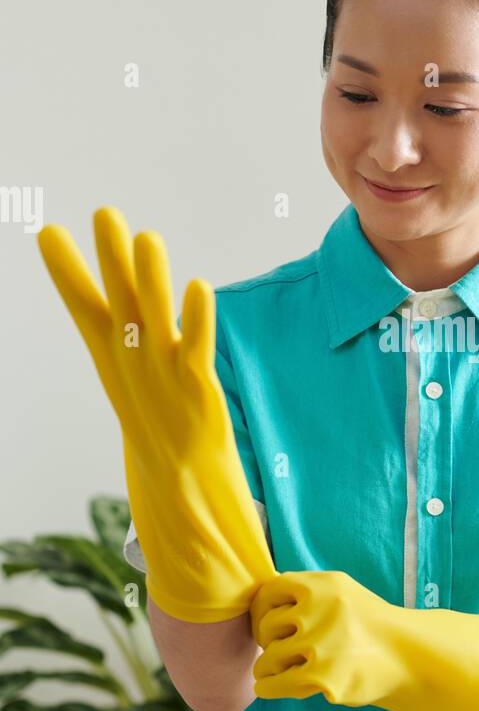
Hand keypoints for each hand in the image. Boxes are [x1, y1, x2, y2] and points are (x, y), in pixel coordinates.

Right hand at [37, 206, 276, 621]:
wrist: (183, 497)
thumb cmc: (160, 430)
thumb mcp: (133, 382)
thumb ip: (121, 338)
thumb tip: (117, 310)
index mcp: (115, 365)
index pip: (86, 312)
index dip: (69, 273)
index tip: (47, 233)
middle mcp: (134, 370)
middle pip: (118, 307)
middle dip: (108, 261)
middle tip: (102, 213)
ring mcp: (165, 382)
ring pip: (155, 323)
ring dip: (150, 282)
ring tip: (146, 238)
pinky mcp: (200, 394)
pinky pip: (197, 353)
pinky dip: (197, 323)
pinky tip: (200, 289)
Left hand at [251, 570, 406, 704]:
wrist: (407, 656)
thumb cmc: (369, 625)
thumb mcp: (342, 591)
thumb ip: (306, 590)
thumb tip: (260, 599)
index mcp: (322, 586)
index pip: (269, 592)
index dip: (263, 610)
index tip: (269, 625)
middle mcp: (318, 611)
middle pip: (267, 627)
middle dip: (269, 641)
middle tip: (281, 650)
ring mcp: (319, 645)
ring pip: (268, 658)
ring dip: (266, 667)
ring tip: (276, 671)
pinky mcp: (321, 677)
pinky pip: (275, 683)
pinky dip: (268, 687)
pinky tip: (270, 686)